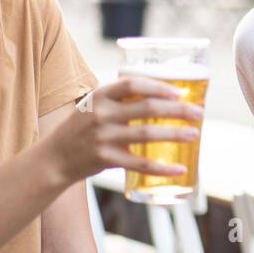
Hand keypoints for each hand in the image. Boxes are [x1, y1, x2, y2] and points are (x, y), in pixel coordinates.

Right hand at [44, 77, 202, 185]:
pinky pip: (140, 163)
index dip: (158, 86)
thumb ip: (122, 101)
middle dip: (178, 109)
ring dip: (175, 134)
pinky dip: (162, 167)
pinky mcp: (105, 159)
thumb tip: (165, 97)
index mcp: (100, 96)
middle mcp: (101, 114)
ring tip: (195, 135)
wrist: (54, 159)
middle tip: (199, 113)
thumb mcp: (95, 107)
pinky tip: (180, 169)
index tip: (180, 92)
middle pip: (148, 108)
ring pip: (148, 133)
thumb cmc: (83, 129)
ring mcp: (102, 137)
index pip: (132, 83)